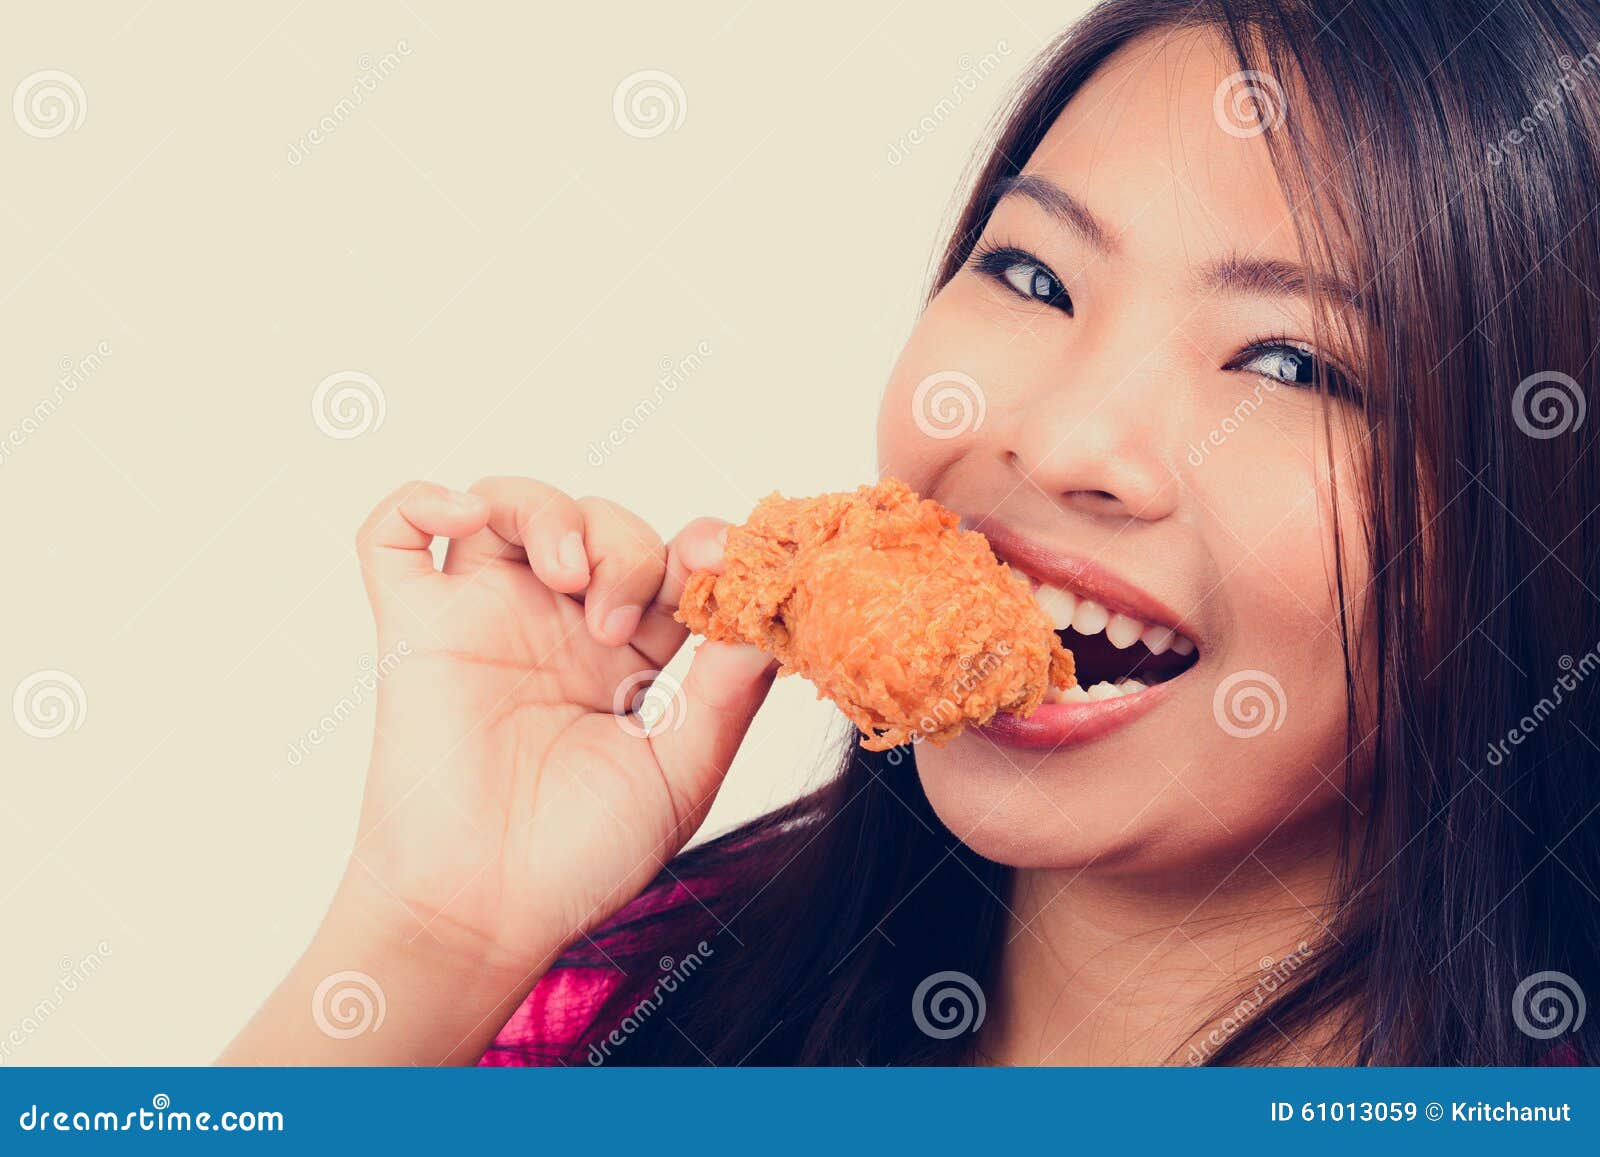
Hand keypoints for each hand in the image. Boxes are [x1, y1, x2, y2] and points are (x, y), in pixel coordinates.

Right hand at [342, 477, 774, 975]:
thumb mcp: (681, 773)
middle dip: (624, 547)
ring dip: (549, 512)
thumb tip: (775, 617)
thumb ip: (728, 692)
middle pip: (600, 521)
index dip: (703, 544)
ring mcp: (483, 620)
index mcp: (627, 657)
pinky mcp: (413, 628)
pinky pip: (393, 534)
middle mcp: (556, 627)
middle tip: (616, 626)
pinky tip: (464, 516)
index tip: (726, 556)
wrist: (486, 914)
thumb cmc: (581, 858)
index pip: (670, 562)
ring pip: (509, 504)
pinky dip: (421, 500)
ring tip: (568, 577)